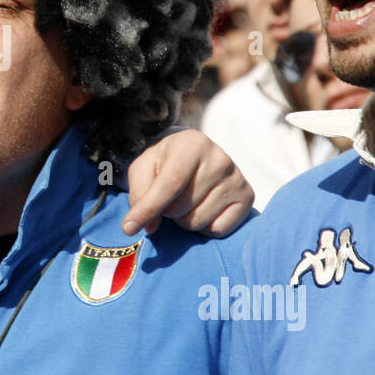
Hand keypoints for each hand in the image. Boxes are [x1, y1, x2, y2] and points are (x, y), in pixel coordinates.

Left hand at [121, 129, 253, 236]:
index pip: (169, 185)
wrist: (194, 153)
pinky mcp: (247, 196)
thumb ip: (140, 195)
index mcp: (192, 144)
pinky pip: (217, 230)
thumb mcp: (143, 168)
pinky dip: (204, 227)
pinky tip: (203, 207)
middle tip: (170, 196)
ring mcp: (237, 178)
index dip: (147, 209)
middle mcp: (220, 159)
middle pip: (181, 208)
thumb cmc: (165, 162)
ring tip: (187, 200)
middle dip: (167, 211)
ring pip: (198, 222)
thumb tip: (151, 226)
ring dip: (184, 219)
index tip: (128, 228)